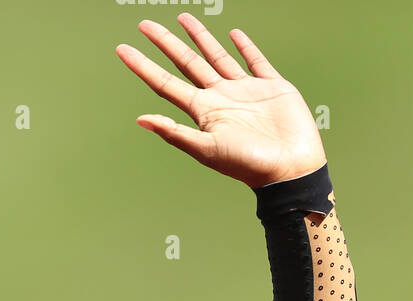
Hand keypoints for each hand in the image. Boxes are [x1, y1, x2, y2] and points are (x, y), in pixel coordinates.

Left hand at [116, 14, 325, 188]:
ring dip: (200, 38)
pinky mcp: (271, 86)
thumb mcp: (207, 149)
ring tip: (184, 19)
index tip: (123, 49)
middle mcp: (219, 98)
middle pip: (187, 63)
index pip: (165, 83)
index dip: (143, 66)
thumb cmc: (247, 164)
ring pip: (216, 57)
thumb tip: (140, 120)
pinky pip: (255, 61)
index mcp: (202, 112)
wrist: (289, 168)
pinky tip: (233, 34)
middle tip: (145, 24)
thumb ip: (175, 132)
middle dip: (166, 43)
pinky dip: (245, 47)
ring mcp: (244, 90)